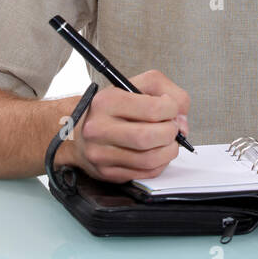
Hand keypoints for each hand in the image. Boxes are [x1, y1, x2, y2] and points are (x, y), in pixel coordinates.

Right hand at [69, 70, 190, 182]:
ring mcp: (101, 154)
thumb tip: (181, 119)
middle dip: (171, 133)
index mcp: (107, 102)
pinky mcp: (107, 172)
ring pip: (149, 159)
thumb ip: (166, 91)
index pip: (153, 109)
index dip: (172, 110)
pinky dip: (159, 164)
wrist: (76, 130)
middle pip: (150, 137)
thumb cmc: (111, 107)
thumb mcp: (136, 85)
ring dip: (168, 151)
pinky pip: (144, 173)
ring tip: (167, 141)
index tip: (171, 109)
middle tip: (172, 128)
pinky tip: (156, 152)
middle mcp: (100, 128)